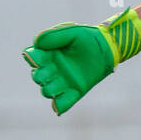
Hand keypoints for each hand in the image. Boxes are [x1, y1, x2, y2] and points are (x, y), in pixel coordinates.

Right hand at [23, 8, 140, 114]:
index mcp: (48, 54)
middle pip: (37, 77)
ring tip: (56, 85)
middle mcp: (53, 69)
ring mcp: (63, 81)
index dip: (32, 59)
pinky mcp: (75, 91)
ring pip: (47, 91)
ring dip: (49, 89)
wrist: (108, 48)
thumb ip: (54, 35)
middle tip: (49, 71)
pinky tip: (58, 107)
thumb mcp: (72, 32)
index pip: (33, 58)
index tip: (37, 58)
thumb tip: (36, 43)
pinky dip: (59, 106)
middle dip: (39, 76)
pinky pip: (63, 103)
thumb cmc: (88, 38)